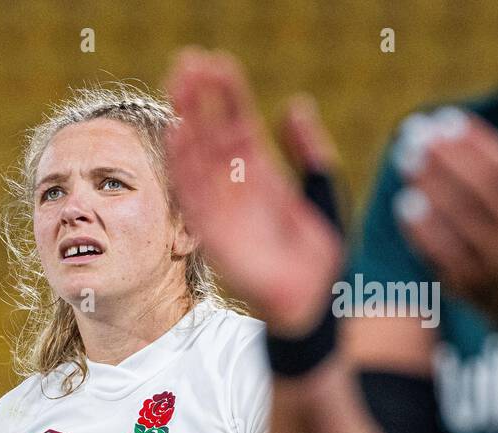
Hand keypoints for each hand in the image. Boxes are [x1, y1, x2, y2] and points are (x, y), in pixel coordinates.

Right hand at [165, 48, 344, 334]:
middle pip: (211, 135)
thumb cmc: (318, 260)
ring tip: (179, 84)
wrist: (312, 305)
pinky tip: (177, 133)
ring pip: (198, 157)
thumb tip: (295, 105)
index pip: (237, 125)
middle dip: (199, 99)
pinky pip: (192, 195)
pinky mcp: (214, 235)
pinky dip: (182, 164)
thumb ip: (309, 151)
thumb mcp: (321, 193)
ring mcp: (223, 211)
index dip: (226, 95)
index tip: (215, 62)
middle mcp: (237, 190)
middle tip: (186, 61)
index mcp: (261, 178)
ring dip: (187, 120)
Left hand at [394, 97, 497, 323]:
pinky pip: (443, 253)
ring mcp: (496, 262)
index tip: (446, 120)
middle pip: (482, 191)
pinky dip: (424, 229)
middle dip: (447, 160)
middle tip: (416, 136)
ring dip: (431, 188)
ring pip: (461, 221)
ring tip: (407, 162)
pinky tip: (405, 203)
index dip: (476, 142)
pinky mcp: (468, 283)